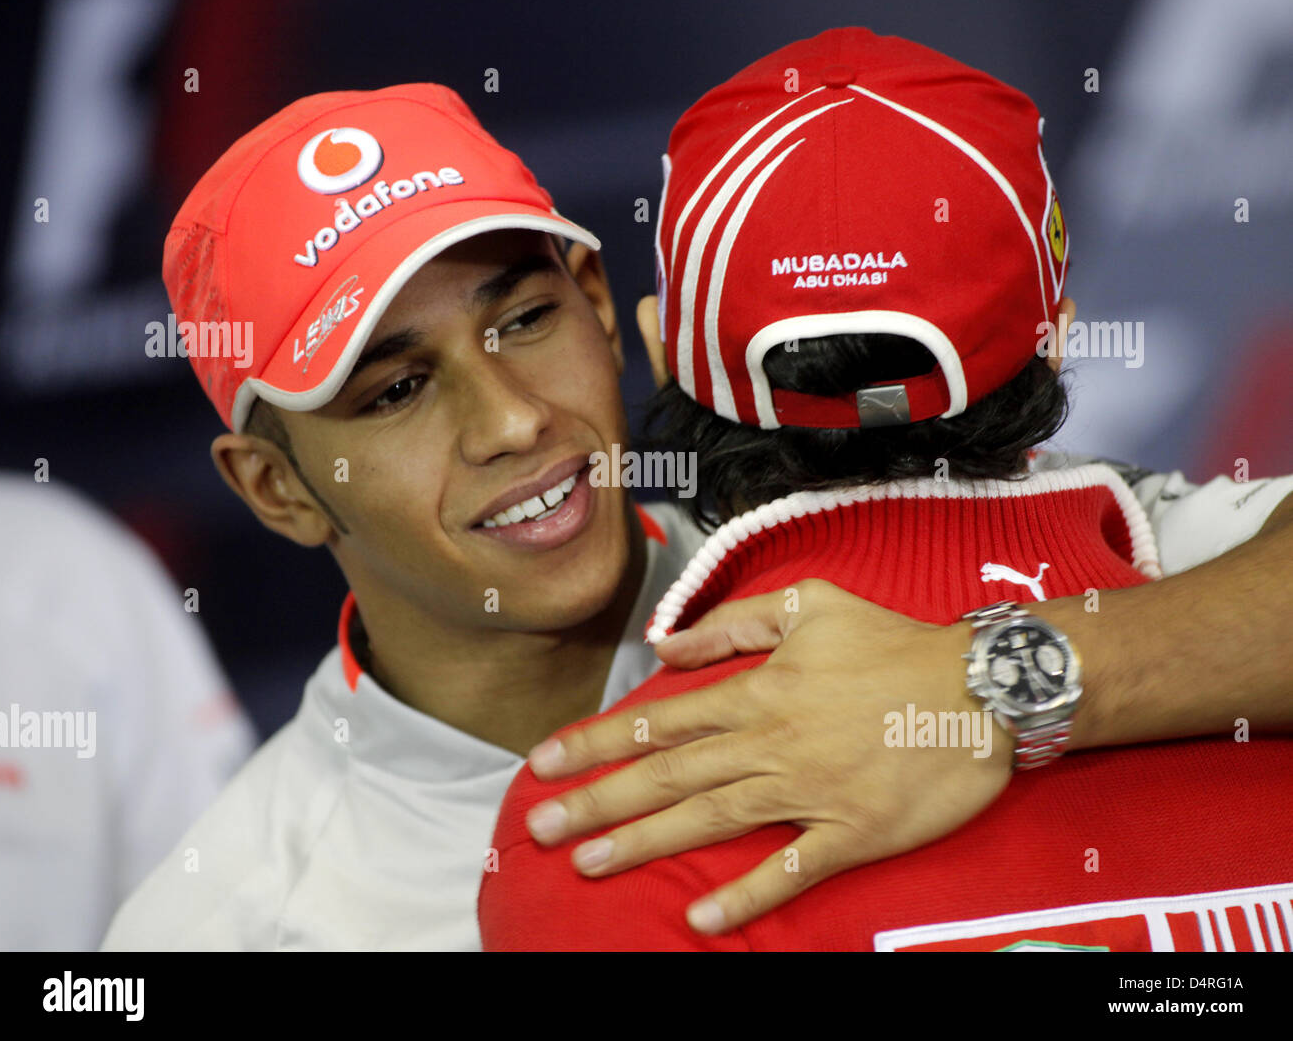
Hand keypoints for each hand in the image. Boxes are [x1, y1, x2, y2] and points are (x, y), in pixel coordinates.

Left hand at [525, 579, 1013, 934]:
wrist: (981, 688)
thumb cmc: (894, 644)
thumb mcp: (810, 604)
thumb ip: (733, 623)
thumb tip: (669, 646)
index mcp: (758, 690)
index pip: (659, 721)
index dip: (597, 742)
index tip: (545, 762)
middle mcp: (770, 743)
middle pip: (668, 776)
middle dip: (597, 801)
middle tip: (540, 826)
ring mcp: (808, 792)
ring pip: (710, 820)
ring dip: (644, 843)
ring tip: (589, 862)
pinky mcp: (850, 833)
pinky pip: (789, 869)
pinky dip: (744, 894)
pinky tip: (698, 916)